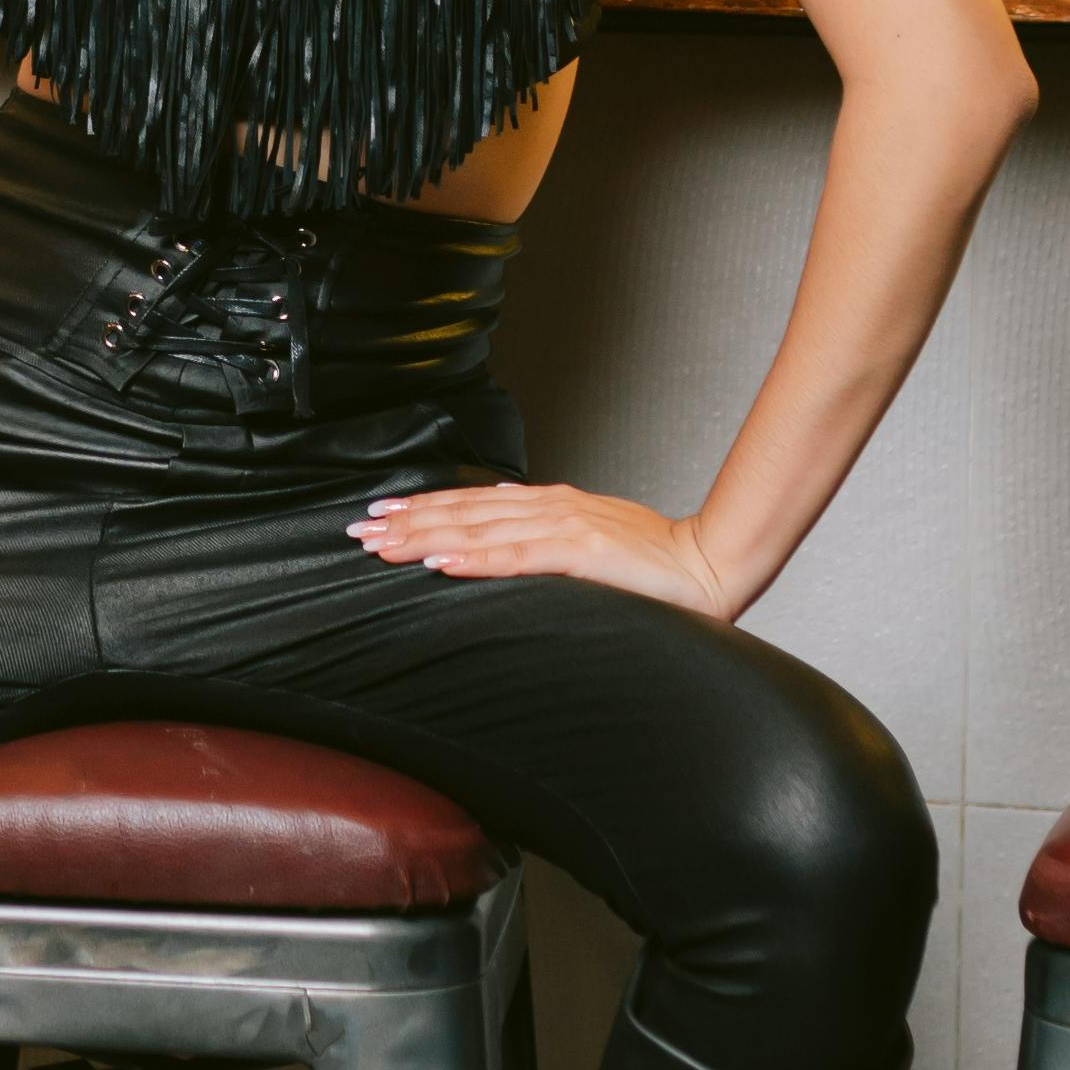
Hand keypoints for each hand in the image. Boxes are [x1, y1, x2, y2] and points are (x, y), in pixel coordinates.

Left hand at [347, 477, 739, 620]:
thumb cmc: (654, 563)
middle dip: (408, 522)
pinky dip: (475, 558)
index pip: (473, 504)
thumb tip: (503, 527)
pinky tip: (440, 563)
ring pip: (479, 530)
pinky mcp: (581, 554)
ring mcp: (565, 528)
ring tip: (383, 544)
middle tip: (358, 530)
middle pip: (464, 512)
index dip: (424, 507)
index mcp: (552, 504)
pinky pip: (517, 558)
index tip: (381, 515)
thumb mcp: (590, 544)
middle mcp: (550, 508)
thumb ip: (547, 536)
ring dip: (425, 536)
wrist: (711, 565)